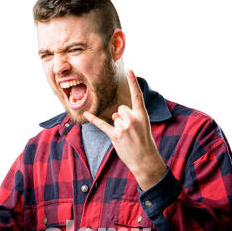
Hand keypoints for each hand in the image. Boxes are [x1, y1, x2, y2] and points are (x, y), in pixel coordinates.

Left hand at [82, 69, 166, 189]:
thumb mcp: (142, 127)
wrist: (145, 160)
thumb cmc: (144, 142)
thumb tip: (115, 116)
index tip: (130, 70)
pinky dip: (94, 119)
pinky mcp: (115, 136)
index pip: (137, 96)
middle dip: (123, 118)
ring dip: (119, 127)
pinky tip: (86, 113)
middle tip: (132, 132)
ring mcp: (124, 127)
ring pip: (115, 118)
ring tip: (127, 138)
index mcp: (142, 115)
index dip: (133, 82)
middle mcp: (133, 119)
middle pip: (121, 109)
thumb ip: (129, 117)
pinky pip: (102, 125)